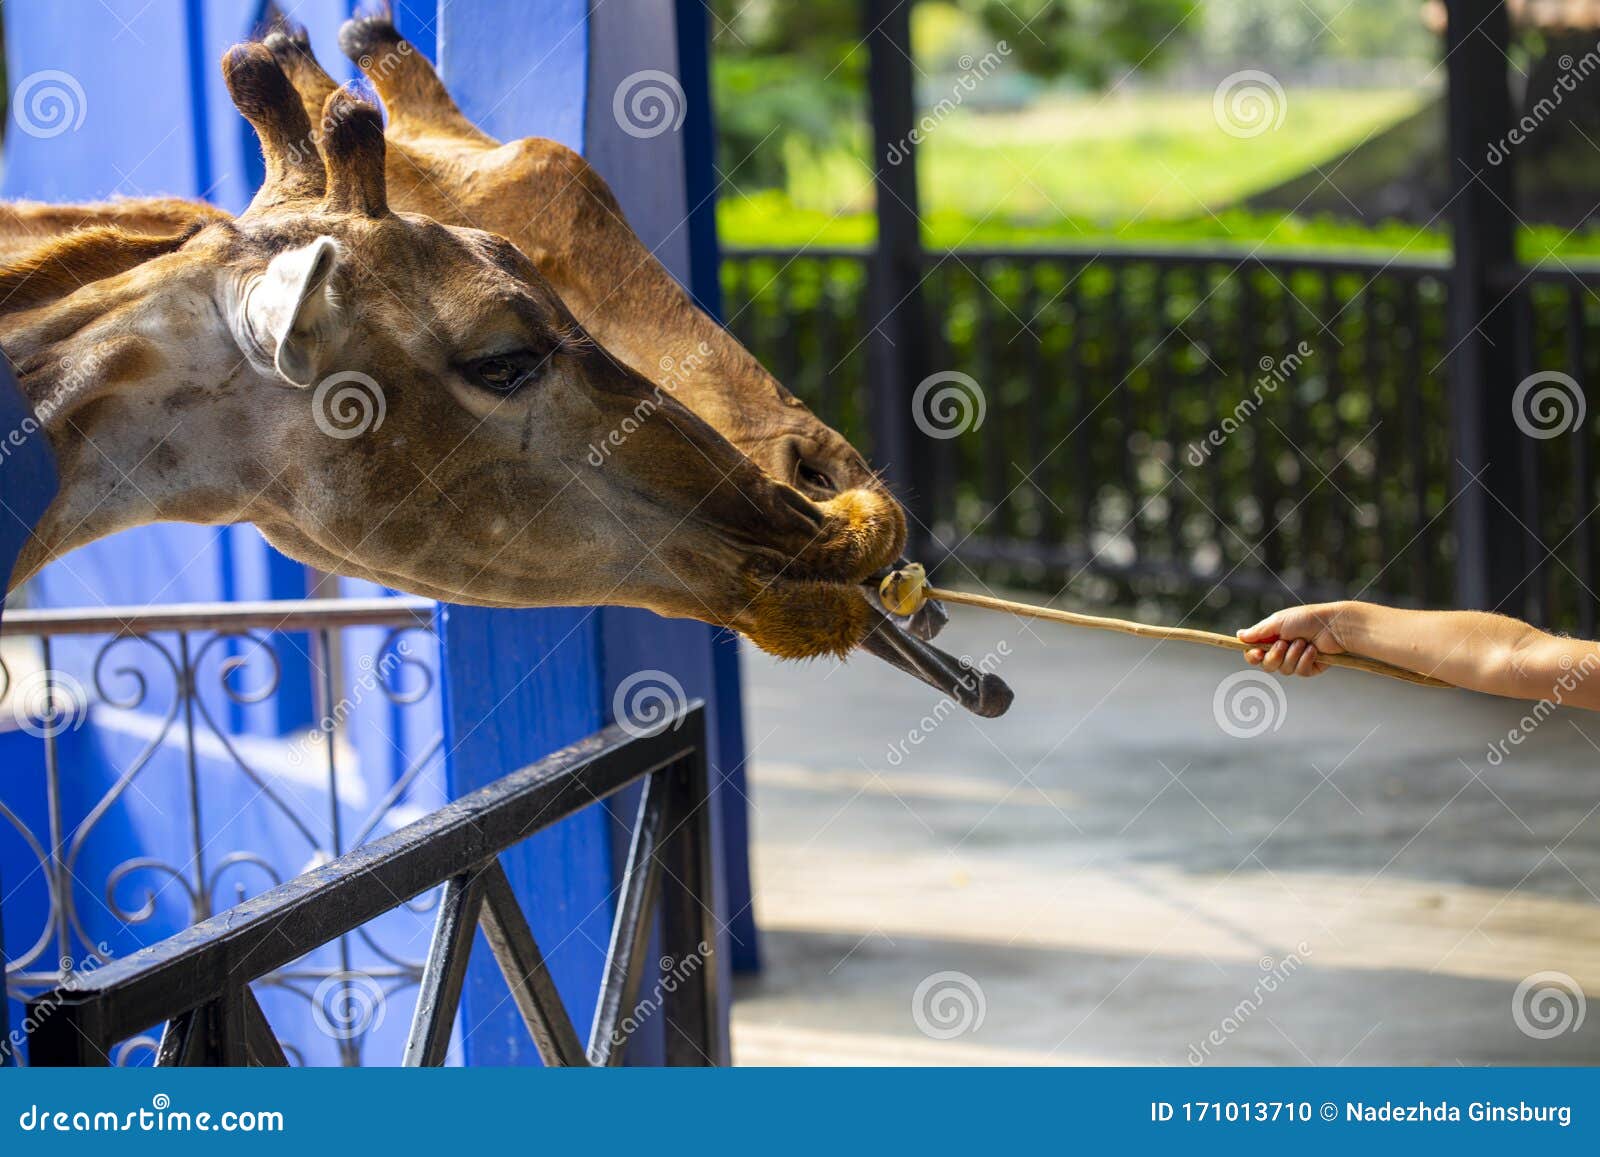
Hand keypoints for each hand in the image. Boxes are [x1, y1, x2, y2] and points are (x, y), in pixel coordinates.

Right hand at [1236, 601, 1354, 677]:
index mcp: (1272, 638)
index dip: (1253, 656)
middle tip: (1283, 644)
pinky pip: (1300, 672)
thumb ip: (1258, 632)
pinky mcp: (1310, 667)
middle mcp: (1282, 649)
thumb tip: (1239, 636)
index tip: (1256, 653)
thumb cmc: (1307, 619)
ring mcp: (1296, 659)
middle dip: (1275, 656)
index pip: (1254, 653)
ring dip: (1293, 655)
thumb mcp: (1278, 622)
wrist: (1334, 625)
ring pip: (1284, 670)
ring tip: (1304, 642)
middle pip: (1267, 665)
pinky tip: (1314, 650)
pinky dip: (1306, 660)